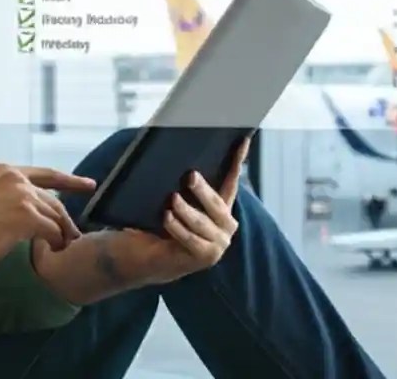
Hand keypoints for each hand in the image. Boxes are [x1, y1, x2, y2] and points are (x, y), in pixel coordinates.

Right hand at [0, 163, 95, 278]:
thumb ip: (6, 199)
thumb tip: (30, 212)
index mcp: (2, 171)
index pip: (45, 174)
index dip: (70, 180)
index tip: (88, 184)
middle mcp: (14, 178)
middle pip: (53, 199)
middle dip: (66, 218)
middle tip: (74, 234)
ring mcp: (21, 195)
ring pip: (55, 215)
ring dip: (62, 233)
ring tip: (63, 246)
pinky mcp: (25, 216)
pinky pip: (52, 230)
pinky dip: (55, 242)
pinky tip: (53, 250)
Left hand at [113, 136, 250, 285]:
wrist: (153, 257)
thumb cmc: (164, 223)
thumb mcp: (175, 200)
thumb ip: (184, 186)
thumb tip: (178, 160)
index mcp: (221, 206)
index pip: (231, 179)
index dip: (237, 159)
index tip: (243, 138)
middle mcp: (226, 224)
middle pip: (216, 203)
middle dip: (202, 190)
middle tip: (189, 176)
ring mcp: (219, 242)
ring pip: (201, 221)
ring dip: (185, 210)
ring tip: (172, 199)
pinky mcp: (206, 257)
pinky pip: (190, 238)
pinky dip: (177, 227)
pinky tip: (166, 217)